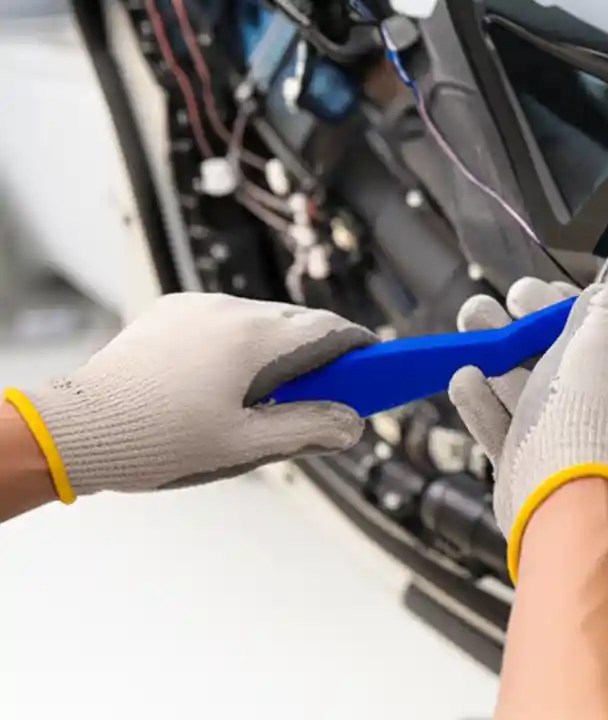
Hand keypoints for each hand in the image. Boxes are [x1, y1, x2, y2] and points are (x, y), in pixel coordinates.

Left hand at [4, 293, 374, 502]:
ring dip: (278, 349)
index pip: (331, 330)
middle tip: (324, 396)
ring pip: (262, 320)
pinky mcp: (170, 311)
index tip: (379, 367)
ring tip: (266, 397)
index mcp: (256, 341)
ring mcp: (197, 307)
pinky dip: (239, 343)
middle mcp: (230, 311)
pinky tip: (225, 382)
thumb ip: (310, 428)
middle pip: (299, 323)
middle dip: (320, 354)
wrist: (78, 429)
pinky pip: (224, 320)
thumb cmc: (159, 442)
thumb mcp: (246, 447)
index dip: (362, 349)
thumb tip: (354, 422)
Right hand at [449, 278, 607, 580]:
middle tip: (487, 307)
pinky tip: (463, 377)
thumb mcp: (597, 350)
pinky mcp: (521, 464)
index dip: (557, 308)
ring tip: (469, 327)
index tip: (528, 293)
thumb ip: (600, 316)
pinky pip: (498, 426)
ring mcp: (554, 439)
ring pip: (518, 387)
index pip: (591, 336)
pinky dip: (479, 401)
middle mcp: (588, 412)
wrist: (555, 505)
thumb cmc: (582, 425)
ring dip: (491, 354)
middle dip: (514, 328)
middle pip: (547, 358)